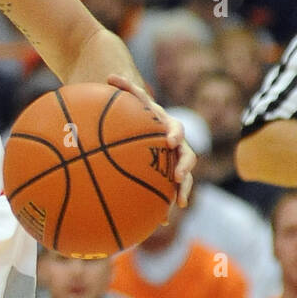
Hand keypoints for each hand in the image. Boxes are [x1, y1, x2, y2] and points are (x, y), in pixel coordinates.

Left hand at [106, 75, 195, 206]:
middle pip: (186, 154)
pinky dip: (167, 204)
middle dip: (184, 166)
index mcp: (165, 124)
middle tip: (179, 177)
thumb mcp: (129, 98)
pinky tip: (161, 222)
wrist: (140, 117)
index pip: (175, 128)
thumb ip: (124, 87)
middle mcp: (174, 142)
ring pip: (184, 175)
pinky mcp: (168, 173)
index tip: (169, 141)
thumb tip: (110, 74)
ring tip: (180, 204)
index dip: (174, 134)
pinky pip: (170, 189)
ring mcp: (173, 158)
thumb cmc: (132, 106)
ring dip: (183, 188)